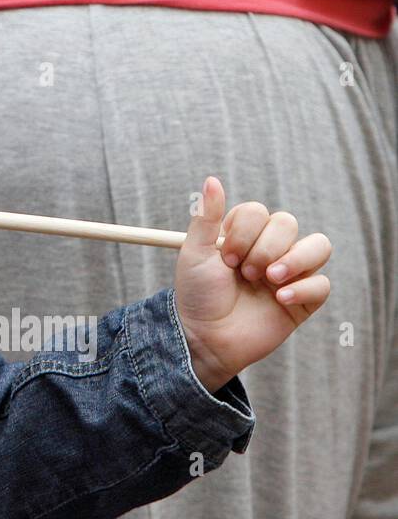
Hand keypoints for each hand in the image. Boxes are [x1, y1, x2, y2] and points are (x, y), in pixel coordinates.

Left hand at [174, 177, 331, 392]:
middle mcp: (269, 249)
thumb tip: (212, 180)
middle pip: (288, 224)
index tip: (225, 257)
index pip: (259, 212)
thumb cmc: (197, 295)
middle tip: (244, 272)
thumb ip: (206, 217)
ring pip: (318, 246)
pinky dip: (304, 288)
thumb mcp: (194, 253)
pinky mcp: (304, 300)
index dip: (245, 231)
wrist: (205, 338)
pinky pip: (323, 283)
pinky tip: (280, 299)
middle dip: (265, 247)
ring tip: (269, 280)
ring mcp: (289, 273)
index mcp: (243, 234)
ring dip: (294, 259)